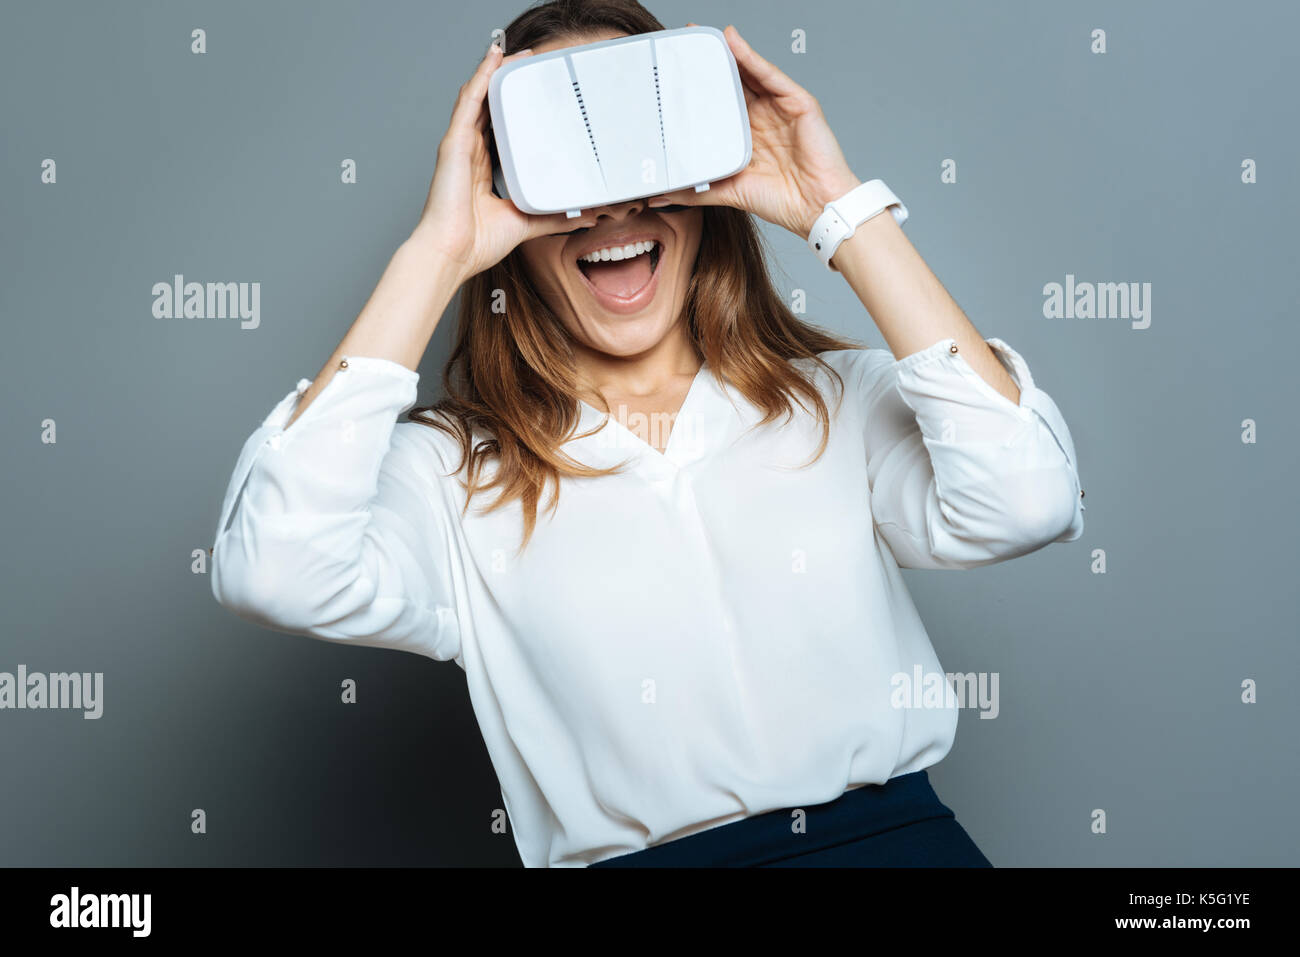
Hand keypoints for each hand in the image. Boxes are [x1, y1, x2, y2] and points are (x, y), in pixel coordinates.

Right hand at [412, 41, 597, 279]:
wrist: (453, 253)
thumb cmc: (476, 243)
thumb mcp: (526, 223)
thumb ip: (553, 215)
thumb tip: (584, 215)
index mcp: (482, 169)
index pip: (498, 130)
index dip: (513, 110)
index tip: (533, 95)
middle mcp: (470, 153)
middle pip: (488, 108)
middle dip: (506, 84)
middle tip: (529, 64)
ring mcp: (460, 145)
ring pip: (478, 96)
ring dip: (495, 71)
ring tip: (514, 53)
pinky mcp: (454, 143)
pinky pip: (470, 101)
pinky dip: (483, 77)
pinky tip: (495, 59)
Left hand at [645, 24, 862, 238]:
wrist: (815, 209)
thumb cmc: (781, 201)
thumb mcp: (728, 191)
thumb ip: (695, 190)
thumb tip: (659, 195)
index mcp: (747, 136)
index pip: (719, 104)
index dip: (699, 89)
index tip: (673, 75)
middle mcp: (763, 118)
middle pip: (733, 83)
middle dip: (710, 63)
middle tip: (684, 44)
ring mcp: (780, 108)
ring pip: (749, 73)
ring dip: (727, 53)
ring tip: (703, 36)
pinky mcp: (798, 102)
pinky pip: (770, 75)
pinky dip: (751, 57)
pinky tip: (732, 42)